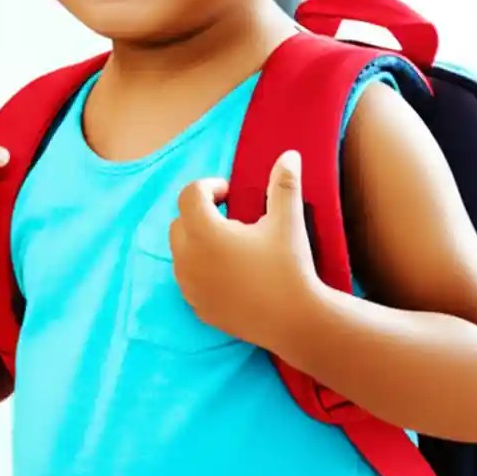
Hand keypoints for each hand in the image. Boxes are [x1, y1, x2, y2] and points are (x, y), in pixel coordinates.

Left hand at [168, 150, 325, 352]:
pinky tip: (231, 273)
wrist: (296, 321)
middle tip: (231, 218)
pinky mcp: (198, 307)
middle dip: (200, 214)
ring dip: (198, 241)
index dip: (209, 187)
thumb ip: (283, 184)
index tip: (231, 193)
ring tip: (231, 246)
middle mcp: (188, 259)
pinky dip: (201, 269)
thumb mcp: (287, 221)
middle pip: (180, 222)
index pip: (189, 195)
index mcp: (204, 233)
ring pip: (181, 252)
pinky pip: (189, 279)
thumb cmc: (290, 267)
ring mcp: (190, 287)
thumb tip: (289, 154)